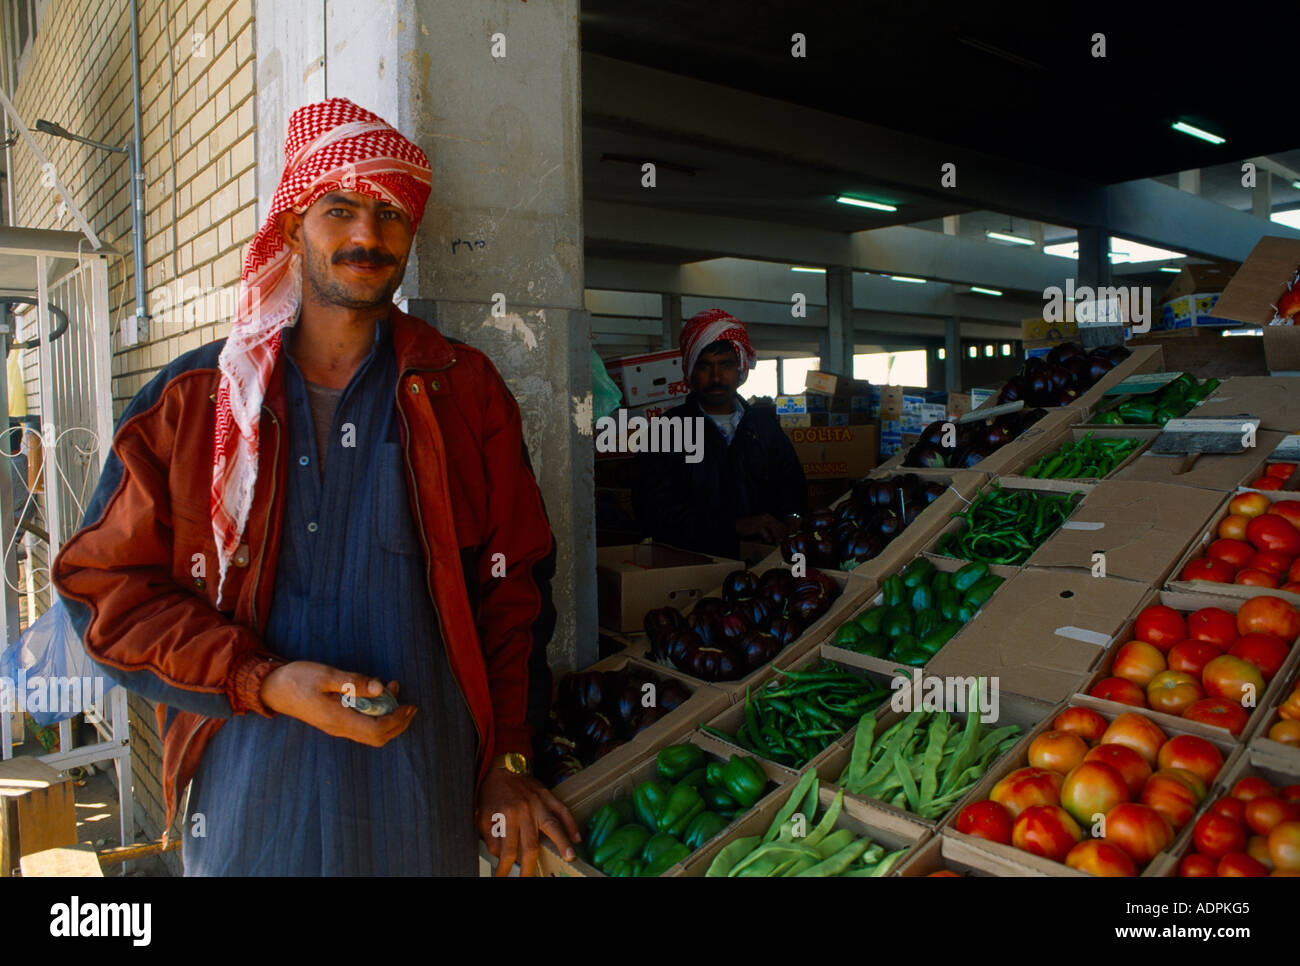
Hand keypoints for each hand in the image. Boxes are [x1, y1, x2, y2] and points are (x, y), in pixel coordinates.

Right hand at [260, 660, 415, 746]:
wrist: (272, 688)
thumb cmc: (297, 679)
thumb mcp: (325, 676)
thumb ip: (353, 682)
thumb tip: (380, 687)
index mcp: (338, 720)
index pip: (376, 730)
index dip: (397, 720)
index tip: (409, 705)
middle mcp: (340, 728)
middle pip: (378, 737)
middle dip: (398, 723)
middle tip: (410, 704)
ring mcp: (337, 726)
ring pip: (370, 730)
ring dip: (387, 715)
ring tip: (393, 689)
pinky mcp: (335, 720)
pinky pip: (361, 722)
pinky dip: (375, 711)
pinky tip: (377, 691)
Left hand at [476, 767, 580, 876]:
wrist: (503, 766)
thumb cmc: (492, 791)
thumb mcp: (483, 814)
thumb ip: (491, 836)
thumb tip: (499, 855)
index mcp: (506, 815)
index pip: (507, 850)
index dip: (505, 867)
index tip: (502, 877)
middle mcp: (524, 810)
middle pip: (530, 844)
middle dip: (529, 867)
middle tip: (528, 879)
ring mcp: (539, 803)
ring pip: (552, 826)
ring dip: (562, 843)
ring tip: (569, 857)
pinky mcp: (548, 796)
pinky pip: (562, 810)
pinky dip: (571, 824)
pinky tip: (577, 837)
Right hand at [734, 513, 786, 543]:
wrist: (738, 524)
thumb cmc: (748, 527)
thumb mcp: (760, 527)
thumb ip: (768, 530)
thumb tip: (774, 538)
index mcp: (767, 517)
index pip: (779, 523)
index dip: (784, 530)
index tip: (787, 536)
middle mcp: (766, 517)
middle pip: (778, 525)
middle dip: (782, 533)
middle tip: (785, 540)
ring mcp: (762, 521)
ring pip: (773, 528)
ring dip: (777, 535)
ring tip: (779, 541)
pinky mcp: (757, 525)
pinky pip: (765, 531)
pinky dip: (767, 536)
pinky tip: (769, 541)